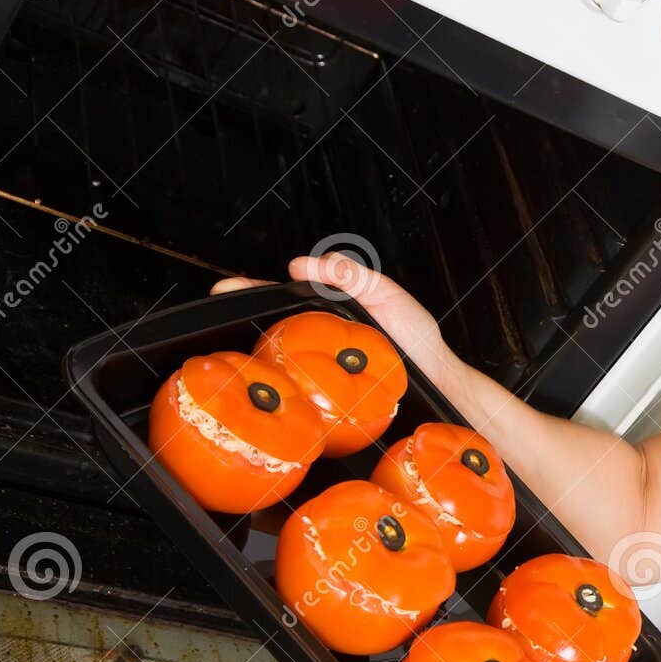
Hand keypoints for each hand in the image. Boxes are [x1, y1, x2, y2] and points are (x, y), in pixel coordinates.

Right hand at [211, 254, 455, 379]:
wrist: (440, 387)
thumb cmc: (419, 344)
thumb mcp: (389, 298)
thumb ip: (354, 276)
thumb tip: (309, 264)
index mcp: (332, 311)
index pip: (286, 295)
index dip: (255, 290)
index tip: (228, 287)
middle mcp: (322, 338)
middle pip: (272, 324)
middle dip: (241, 315)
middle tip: (220, 306)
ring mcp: (323, 368)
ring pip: (277, 356)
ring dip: (250, 350)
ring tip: (226, 341)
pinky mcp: (328, 397)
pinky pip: (296, 388)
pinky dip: (276, 383)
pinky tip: (260, 379)